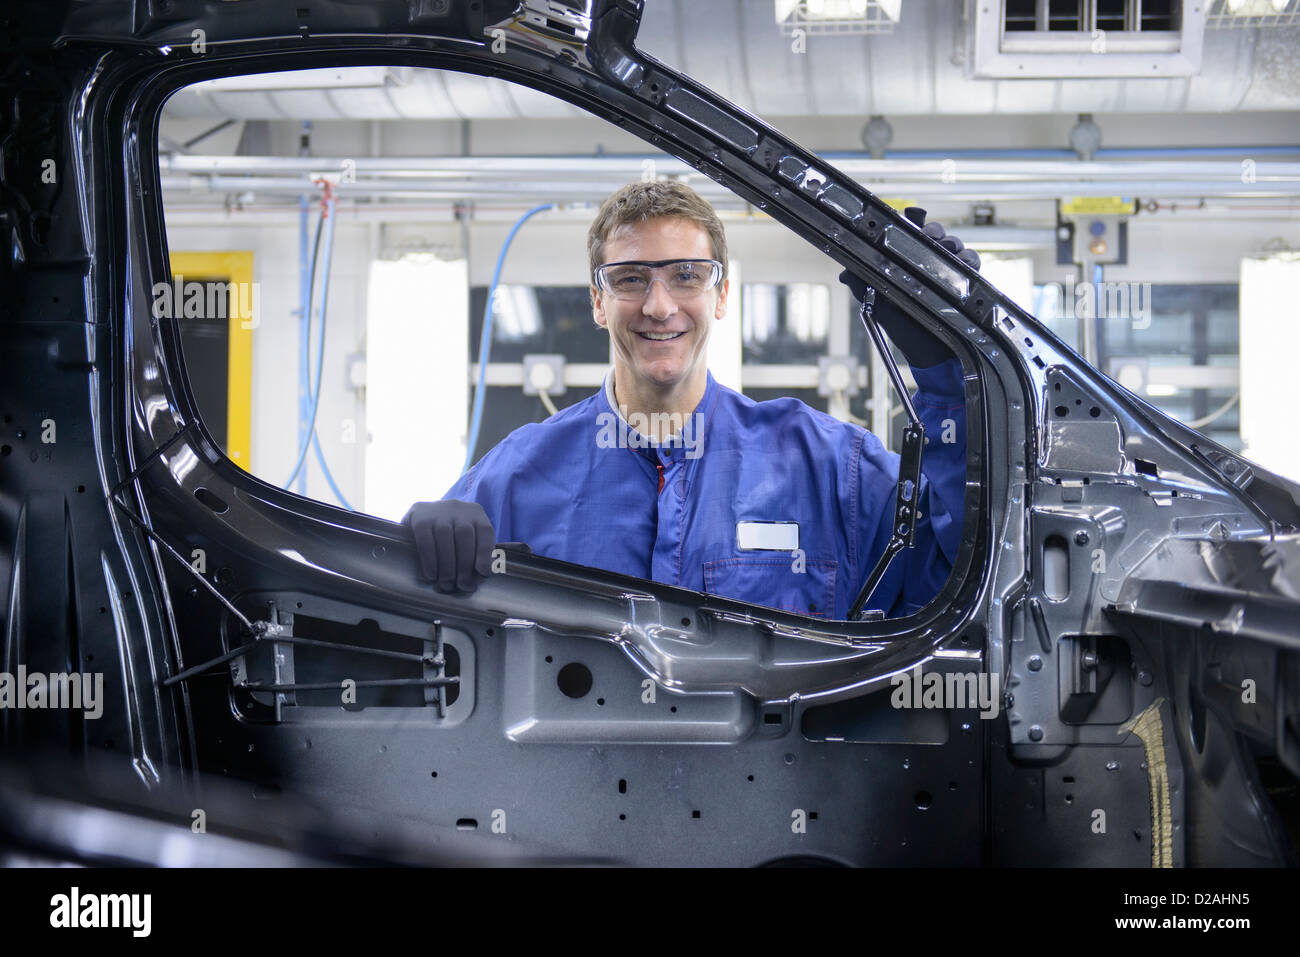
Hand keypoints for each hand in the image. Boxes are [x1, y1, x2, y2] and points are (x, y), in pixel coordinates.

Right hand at [403, 500, 495, 591]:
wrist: (421, 515)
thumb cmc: (451, 535)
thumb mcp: (468, 537)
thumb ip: (476, 552)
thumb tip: (481, 576)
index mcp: (475, 513)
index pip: (485, 531)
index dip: (485, 554)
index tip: (484, 574)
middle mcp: (458, 509)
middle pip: (465, 535)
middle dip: (464, 565)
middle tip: (462, 586)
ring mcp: (437, 511)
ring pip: (445, 536)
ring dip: (447, 565)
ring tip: (446, 584)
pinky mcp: (419, 518)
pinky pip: (425, 540)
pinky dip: (430, 560)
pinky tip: (431, 575)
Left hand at [838, 207, 979, 367]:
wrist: (930, 357)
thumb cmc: (904, 332)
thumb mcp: (878, 307)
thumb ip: (861, 286)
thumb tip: (843, 273)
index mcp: (906, 264)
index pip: (910, 234)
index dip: (911, 223)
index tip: (910, 220)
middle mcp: (929, 265)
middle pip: (935, 234)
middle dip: (934, 230)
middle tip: (930, 236)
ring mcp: (949, 273)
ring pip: (955, 244)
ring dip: (952, 243)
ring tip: (946, 250)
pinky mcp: (968, 283)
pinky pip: (972, 262)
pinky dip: (969, 258)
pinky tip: (963, 262)